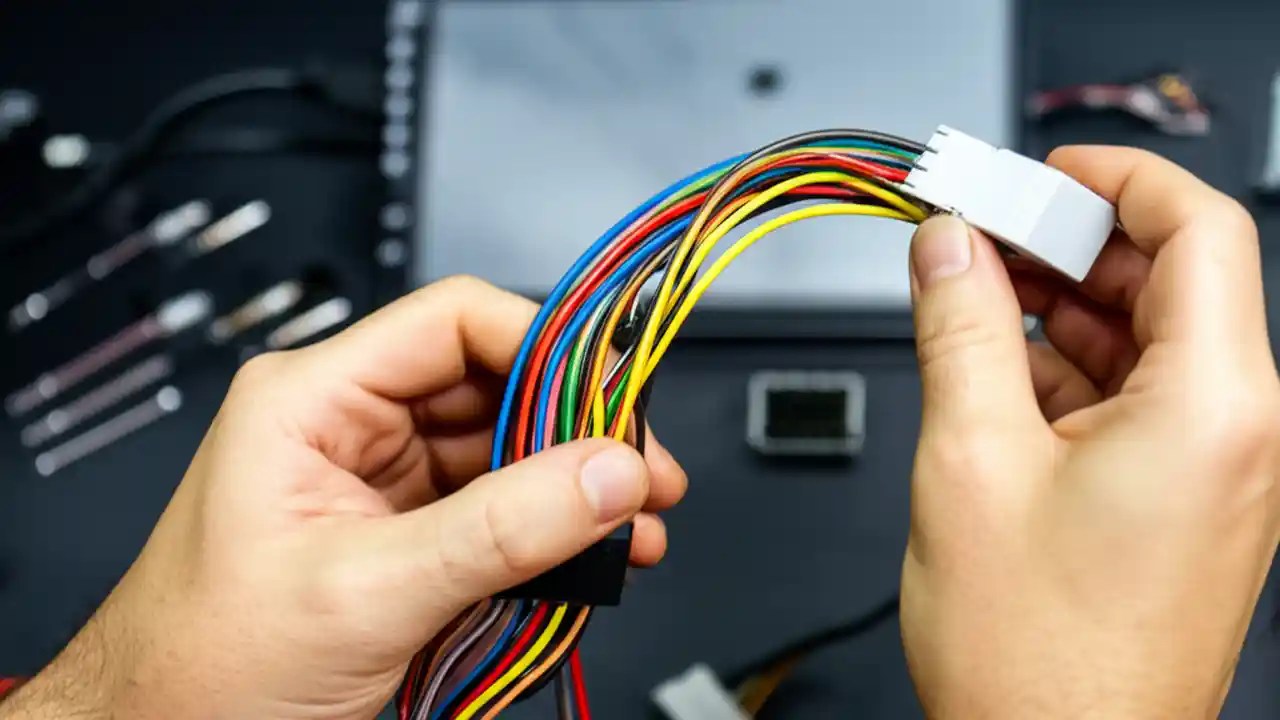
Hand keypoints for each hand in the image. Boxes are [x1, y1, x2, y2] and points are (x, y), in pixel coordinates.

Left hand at [2, 276, 685, 719]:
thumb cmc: (204, 666)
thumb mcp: (367, 590)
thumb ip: (499, 530)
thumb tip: (606, 474)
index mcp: (312, 399)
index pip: (454, 322)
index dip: (546, 345)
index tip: (613, 395)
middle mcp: (351, 427)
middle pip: (495, 389)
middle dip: (576, 434)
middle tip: (641, 476)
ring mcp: (381, 486)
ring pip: (505, 457)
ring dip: (572, 495)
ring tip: (629, 533)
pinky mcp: (405, 539)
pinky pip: (496, 517)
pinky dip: (547, 542)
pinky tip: (584, 565)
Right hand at [901, 148, 1279, 717]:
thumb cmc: (1038, 659)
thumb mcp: (970, 458)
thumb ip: (959, 328)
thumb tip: (946, 247)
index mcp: (1215, 406)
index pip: (1197, 228)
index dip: (1115, 178)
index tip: (1040, 171)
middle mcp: (1240, 433)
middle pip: (1169, 279)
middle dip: (1069, 242)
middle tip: (977, 231)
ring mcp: (1215, 471)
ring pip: (1146, 339)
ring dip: (1060, 306)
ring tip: (968, 295)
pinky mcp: (1181, 502)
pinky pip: (1134, 398)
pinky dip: (1066, 368)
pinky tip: (992, 363)